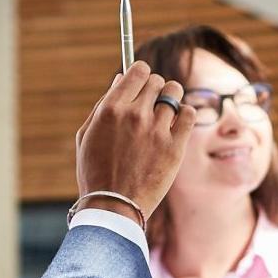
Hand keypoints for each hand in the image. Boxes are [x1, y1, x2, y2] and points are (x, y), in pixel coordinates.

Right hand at [74, 62, 193, 217]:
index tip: (142, 82)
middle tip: (152, 104)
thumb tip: (120, 79)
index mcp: (111, 109)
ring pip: (175, 93)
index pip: (137, 71)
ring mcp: (157, 130)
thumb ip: (103, 104)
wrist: (113, 207)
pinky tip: (177, 124)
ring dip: (171, 99)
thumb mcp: (88, 135)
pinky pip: (189, 114)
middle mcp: (135, 115)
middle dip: (155, 89)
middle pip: (157, 81)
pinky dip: (185, 114)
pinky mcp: (175, 147)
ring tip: (166, 113)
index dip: (141, 73)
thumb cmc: (96, 172)